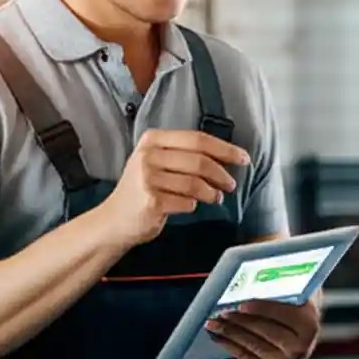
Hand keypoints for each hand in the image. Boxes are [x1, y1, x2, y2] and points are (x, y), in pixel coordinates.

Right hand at [102, 129, 249, 245]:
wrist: (114, 220)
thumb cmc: (144, 190)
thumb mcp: (157, 163)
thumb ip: (185, 155)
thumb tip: (227, 157)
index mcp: (153, 140)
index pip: (197, 139)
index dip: (225, 149)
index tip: (243, 159)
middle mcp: (148, 155)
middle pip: (199, 161)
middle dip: (221, 174)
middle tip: (230, 185)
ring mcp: (147, 178)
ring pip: (195, 184)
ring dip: (211, 193)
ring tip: (214, 198)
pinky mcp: (150, 202)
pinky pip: (186, 203)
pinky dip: (193, 206)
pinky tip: (190, 206)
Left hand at [205, 298, 320, 358]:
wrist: (301, 332)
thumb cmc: (294, 305)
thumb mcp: (296, 293)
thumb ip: (282, 287)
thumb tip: (254, 278)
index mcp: (308, 323)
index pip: (283, 314)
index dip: (261, 309)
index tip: (241, 304)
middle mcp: (300, 347)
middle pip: (264, 330)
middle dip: (240, 320)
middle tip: (220, 312)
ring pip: (252, 344)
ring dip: (229, 333)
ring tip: (213, 323)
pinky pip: (246, 357)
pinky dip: (230, 346)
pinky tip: (218, 336)